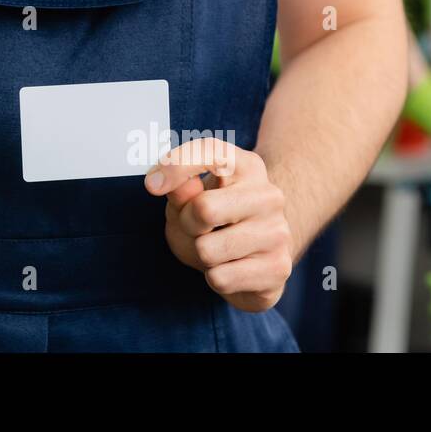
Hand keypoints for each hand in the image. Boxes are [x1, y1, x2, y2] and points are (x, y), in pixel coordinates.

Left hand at [144, 138, 293, 311]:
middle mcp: (269, 195)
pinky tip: (232, 268)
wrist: (257, 257)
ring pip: (207, 250)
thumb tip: (160, 182)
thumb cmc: (216, 222)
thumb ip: (177, 189)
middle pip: (204, 209)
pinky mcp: (278, 267)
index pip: (210, 152)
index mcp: (247, 167)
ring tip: (218, 249)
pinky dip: (215, 278)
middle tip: (198, 229)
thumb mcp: (190, 200)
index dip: (176, 166)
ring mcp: (278, 232)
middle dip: (187, 225)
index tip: (152, 185)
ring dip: (201, 255)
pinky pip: (220, 279)